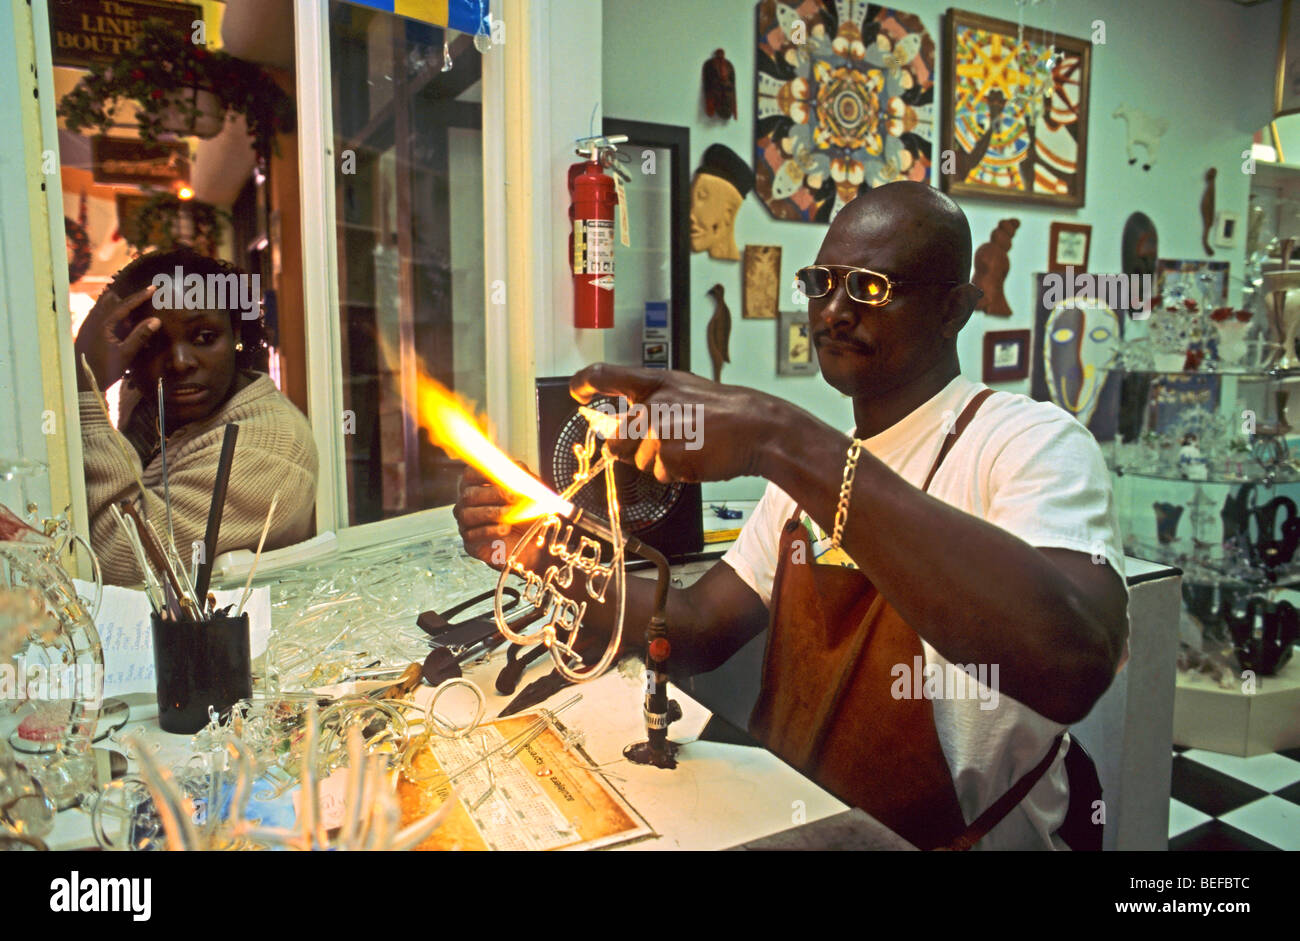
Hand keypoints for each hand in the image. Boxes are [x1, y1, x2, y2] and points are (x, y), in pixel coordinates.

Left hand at [74, 285, 159, 392]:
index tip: (153, 288)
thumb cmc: (104, 369)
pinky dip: (112, 314)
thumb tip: (156, 320)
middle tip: (144, 299)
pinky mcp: (87, 331)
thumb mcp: (126, 354)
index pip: (125, 304)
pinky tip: (121, 324)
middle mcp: (94, 320)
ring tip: (134, 313)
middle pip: (112, 300)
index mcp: (104, 323)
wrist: (82, 382)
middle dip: (128, 298)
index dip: (140, 296)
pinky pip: (100, 315)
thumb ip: (140, 335)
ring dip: (119, 306)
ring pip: (104, 306)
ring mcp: (88, 324)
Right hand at [453, 464, 544, 571]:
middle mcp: (467, 503)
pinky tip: (505, 529)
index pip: (469, 475)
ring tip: (512, 516)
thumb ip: (521, 477)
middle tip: (514, 498)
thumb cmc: (529, 513)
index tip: (502, 477)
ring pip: (467, 515)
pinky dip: (490, 531)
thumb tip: (514, 473)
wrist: (536, 542)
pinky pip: (472, 535)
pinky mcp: (470, 543)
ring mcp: (466, 523)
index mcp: (478, 485)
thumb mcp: (529, 490)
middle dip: (494, 495)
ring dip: (492, 513)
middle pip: (469, 495)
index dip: (483, 474)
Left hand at [569, 364, 784, 482]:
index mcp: (655, 382)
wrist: (758, 428)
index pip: (605, 374)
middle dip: (634, 451)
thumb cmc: (724, 413)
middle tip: (667, 444)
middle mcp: (652, 404)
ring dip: (660, 462)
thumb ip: (650, 407)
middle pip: (617, 440)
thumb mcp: (683, 395)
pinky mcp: (669, 455)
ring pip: (639, 462)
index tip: (577, 392)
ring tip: (691, 447)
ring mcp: (659, 430)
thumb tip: (618, 434)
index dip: (584, 383)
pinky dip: (678, 473)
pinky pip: (661, 474)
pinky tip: (698, 457)